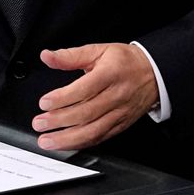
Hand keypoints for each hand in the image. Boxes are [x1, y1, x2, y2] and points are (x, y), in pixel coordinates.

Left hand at [32, 43, 158, 150]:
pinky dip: (82, 143)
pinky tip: (66, 144)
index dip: (62, 98)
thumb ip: (71, 55)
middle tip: (39, 123)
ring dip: (68, 139)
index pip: (84, 89)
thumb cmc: (125, 61)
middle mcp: (116, 96)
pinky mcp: (121, 125)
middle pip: (86, 113)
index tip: (44, 102)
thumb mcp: (98, 50)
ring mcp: (119, 113)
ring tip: (48, 140)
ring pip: (93, 130)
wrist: (153, 73)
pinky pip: (100, 137)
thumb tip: (47, 56)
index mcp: (109, 74)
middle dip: (60, 121)